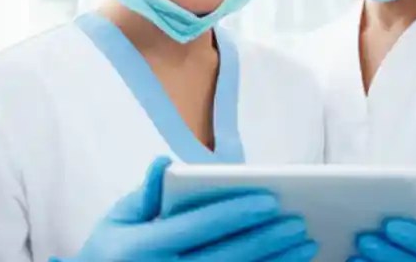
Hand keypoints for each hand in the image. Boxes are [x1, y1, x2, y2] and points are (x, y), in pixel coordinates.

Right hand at [66, 157, 316, 261]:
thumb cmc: (109, 254)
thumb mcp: (116, 221)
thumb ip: (145, 194)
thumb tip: (164, 163)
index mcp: (143, 249)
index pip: (199, 226)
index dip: (236, 212)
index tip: (271, 199)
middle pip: (226, 257)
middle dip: (267, 239)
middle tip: (299, 222)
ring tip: (306, 246)